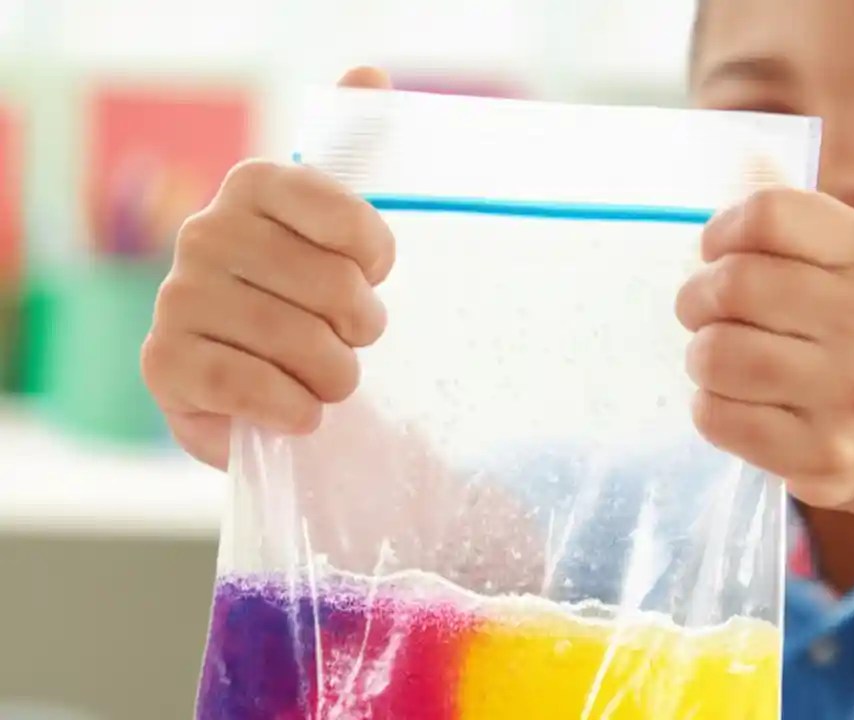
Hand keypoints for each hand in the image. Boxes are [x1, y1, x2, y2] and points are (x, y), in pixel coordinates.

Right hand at [141, 67, 396, 469]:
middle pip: (331, 289)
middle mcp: (207, 230)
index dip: (376, 261)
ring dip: (334, 377)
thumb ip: (353, 146)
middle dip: (361, 330)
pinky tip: (298, 411)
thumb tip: (369, 75)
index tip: (373, 276)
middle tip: (352, 341)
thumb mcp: (336, 228)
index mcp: (255, 184)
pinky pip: (249, 386)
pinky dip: (290, 408)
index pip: (350, 217)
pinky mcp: (163, 362)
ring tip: (329, 379)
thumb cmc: (304, 300)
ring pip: (296, 342)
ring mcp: (177, 295)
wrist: (251, 387)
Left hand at [675, 188, 853, 509]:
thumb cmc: (839, 329)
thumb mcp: (831, 261)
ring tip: (719, 359)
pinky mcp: (825, 454)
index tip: (718, 252)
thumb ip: (784, 212)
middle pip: (732, 284)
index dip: (720, 232)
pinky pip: (716, 416)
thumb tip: (744, 154)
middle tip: (703, 312)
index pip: (767, 214)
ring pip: (717, 354)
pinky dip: (708, 406)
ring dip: (701, 355)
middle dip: (697, 298)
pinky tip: (735, 402)